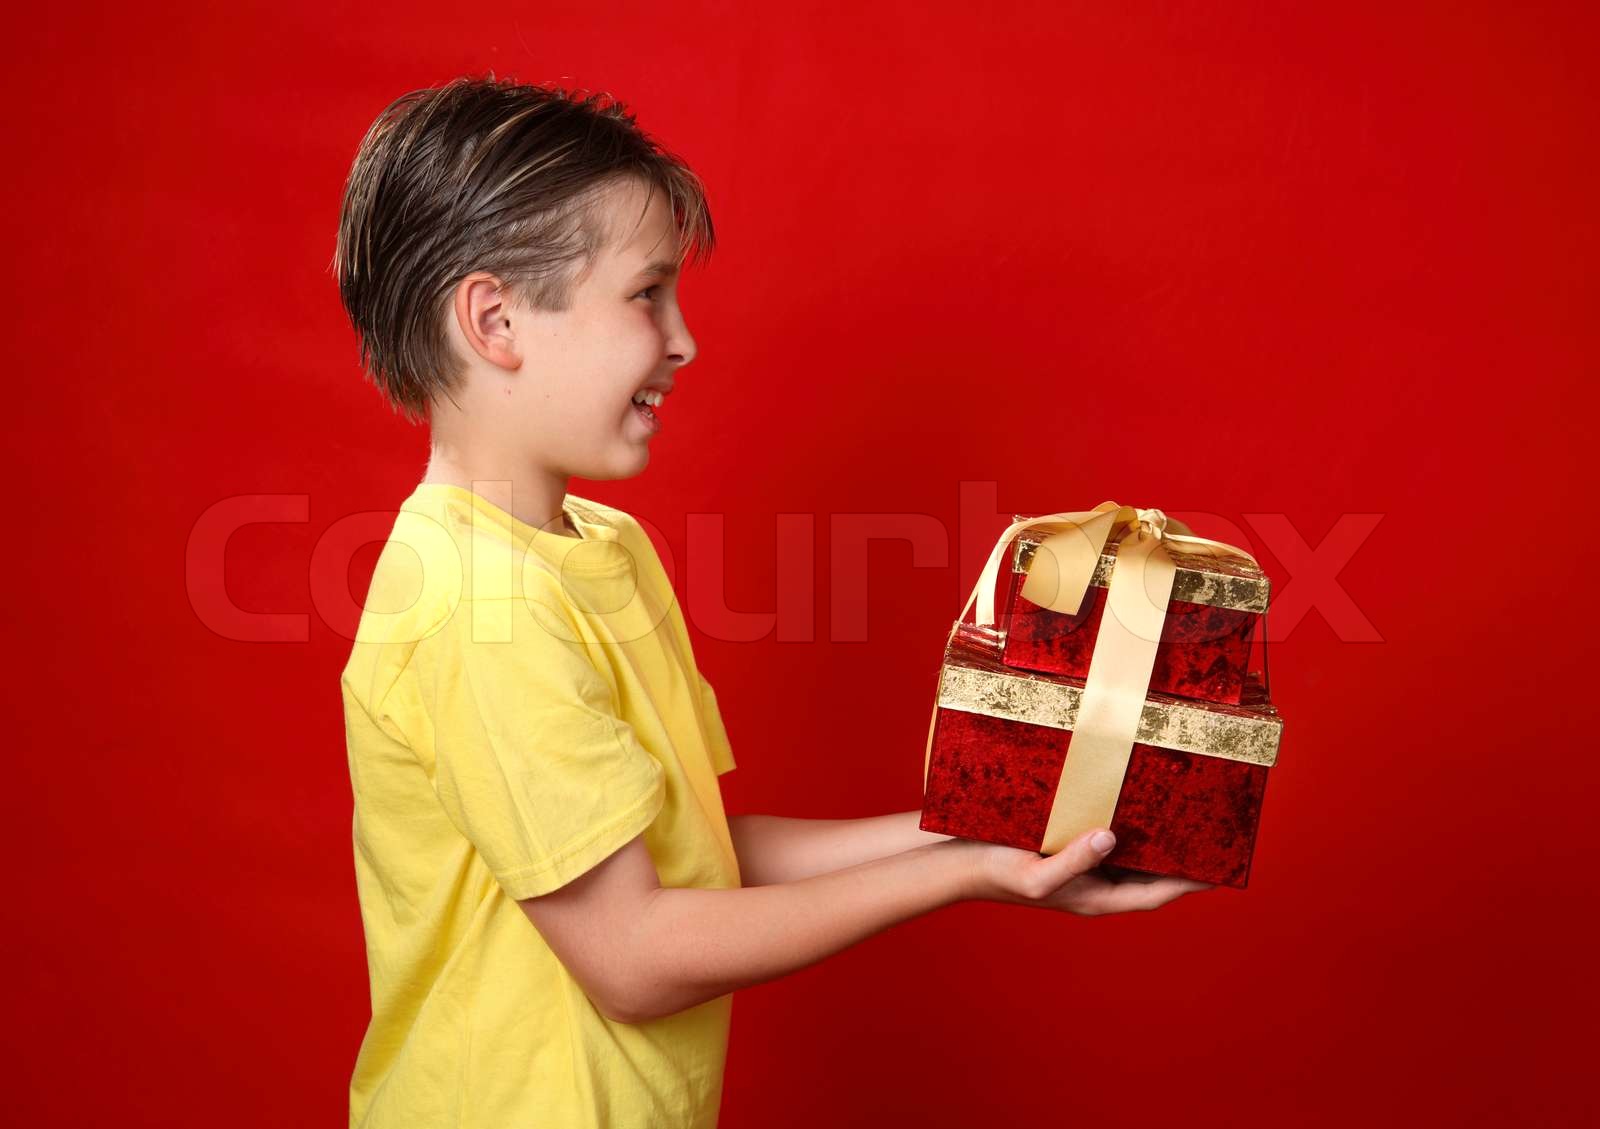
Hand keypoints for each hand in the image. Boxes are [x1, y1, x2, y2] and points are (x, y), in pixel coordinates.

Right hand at [962, 828, 1213, 914]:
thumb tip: (1112, 837)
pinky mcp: (1065, 844)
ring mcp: (1080, 864)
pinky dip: (1125, 822)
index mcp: (1094, 897)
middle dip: (1178, 857)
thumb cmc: (996, 870)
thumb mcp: (1036, 872)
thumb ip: (1075, 860)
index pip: (1154, 893)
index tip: (1219, 869)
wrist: (956, 861)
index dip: (1188, 883)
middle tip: (1209, 830)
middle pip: (1147, 873)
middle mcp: (1093, 883)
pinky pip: (1105, 835)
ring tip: (1182, 811)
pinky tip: (1132, 797)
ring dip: (1153, 836)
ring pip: (1129, 854)